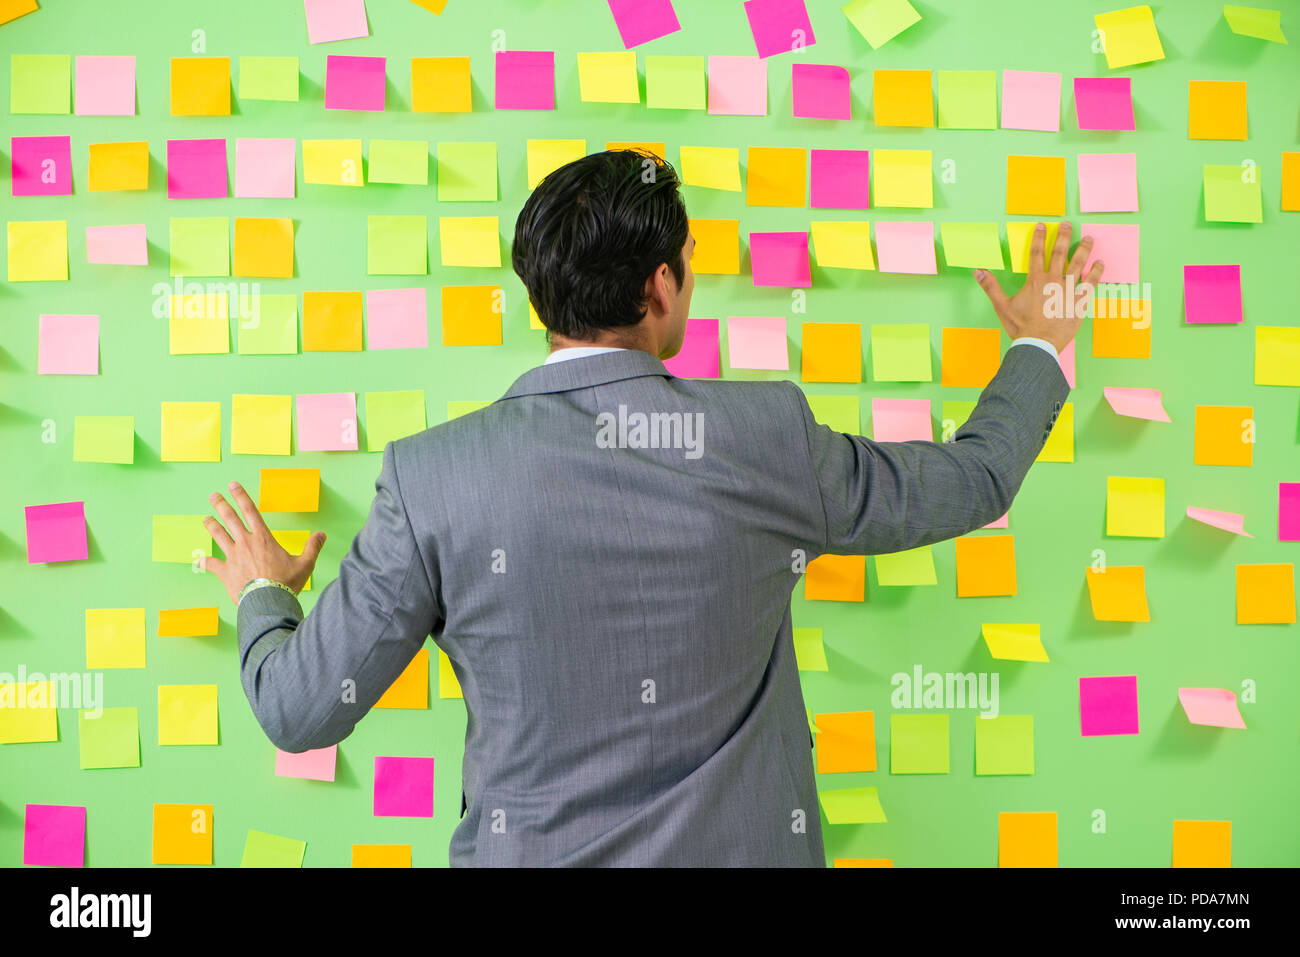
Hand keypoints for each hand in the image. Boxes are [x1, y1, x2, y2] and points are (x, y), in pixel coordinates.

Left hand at [200, 481, 325, 604]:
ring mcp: (233, 557)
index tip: (232, 485)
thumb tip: (322, 534)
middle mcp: (246, 543)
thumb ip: (312, 547)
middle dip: (221, 505)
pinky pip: (211, 564)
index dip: (241, 496)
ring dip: (211, 525)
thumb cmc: (286, 582)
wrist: (268, 601)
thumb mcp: (305, 564)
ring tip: (205, 518)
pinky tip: (198, 559)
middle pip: (230, 519)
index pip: (250, 511)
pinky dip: (204, 562)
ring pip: (219, 536)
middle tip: (213, 495)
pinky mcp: (225, 572)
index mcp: (263, 538)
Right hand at [973, 222, 1104, 354]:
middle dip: (1064, 237)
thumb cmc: (1021, 327)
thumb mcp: (1002, 306)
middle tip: (1068, 225)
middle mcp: (1053, 281)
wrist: (1038, 344)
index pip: (1036, 253)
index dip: (1039, 238)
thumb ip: (991, 287)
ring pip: (1078, 265)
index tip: (1043, 226)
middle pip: (1060, 253)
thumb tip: (978, 271)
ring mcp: (1068, 291)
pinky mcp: (1079, 302)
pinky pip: (1090, 284)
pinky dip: (1096, 273)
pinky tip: (1100, 264)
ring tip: (1089, 238)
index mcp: (1035, 280)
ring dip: (1084, 250)